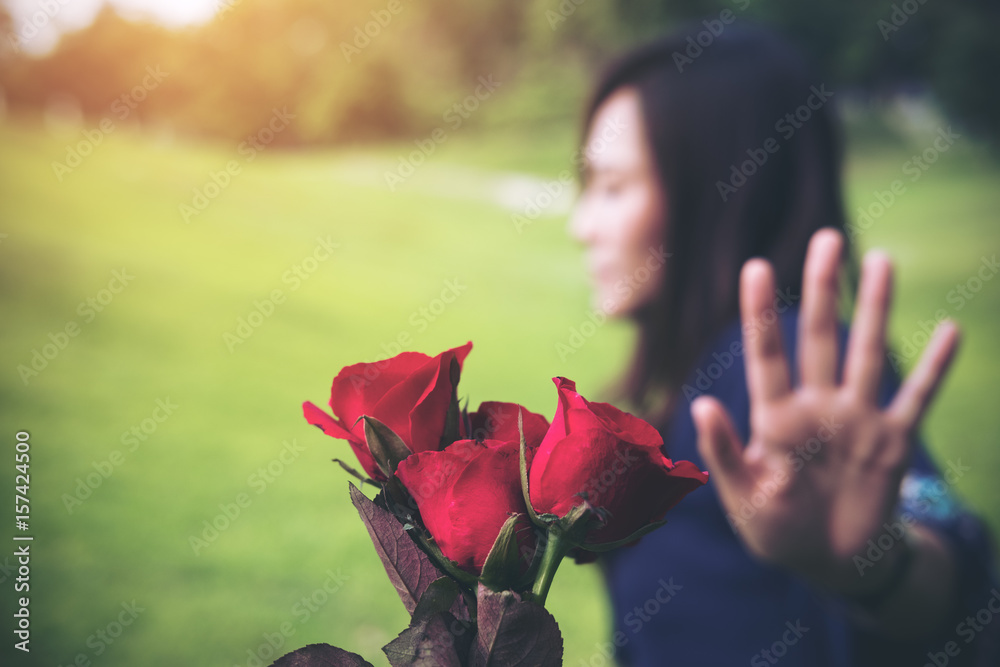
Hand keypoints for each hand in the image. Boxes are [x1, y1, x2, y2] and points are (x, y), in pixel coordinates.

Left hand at [691, 228, 960, 596]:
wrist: (829, 562)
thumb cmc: (776, 530)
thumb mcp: (743, 496)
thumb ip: (723, 452)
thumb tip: (701, 403)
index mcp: (776, 419)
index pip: (766, 355)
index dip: (759, 313)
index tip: (754, 266)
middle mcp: (818, 407)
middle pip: (820, 337)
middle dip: (823, 289)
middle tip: (827, 240)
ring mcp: (857, 420)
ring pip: (868, 353)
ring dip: (874, 309)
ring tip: (881, 259)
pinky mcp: (893, 442)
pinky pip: (918, 398)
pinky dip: (935, 367)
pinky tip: (949, 330)